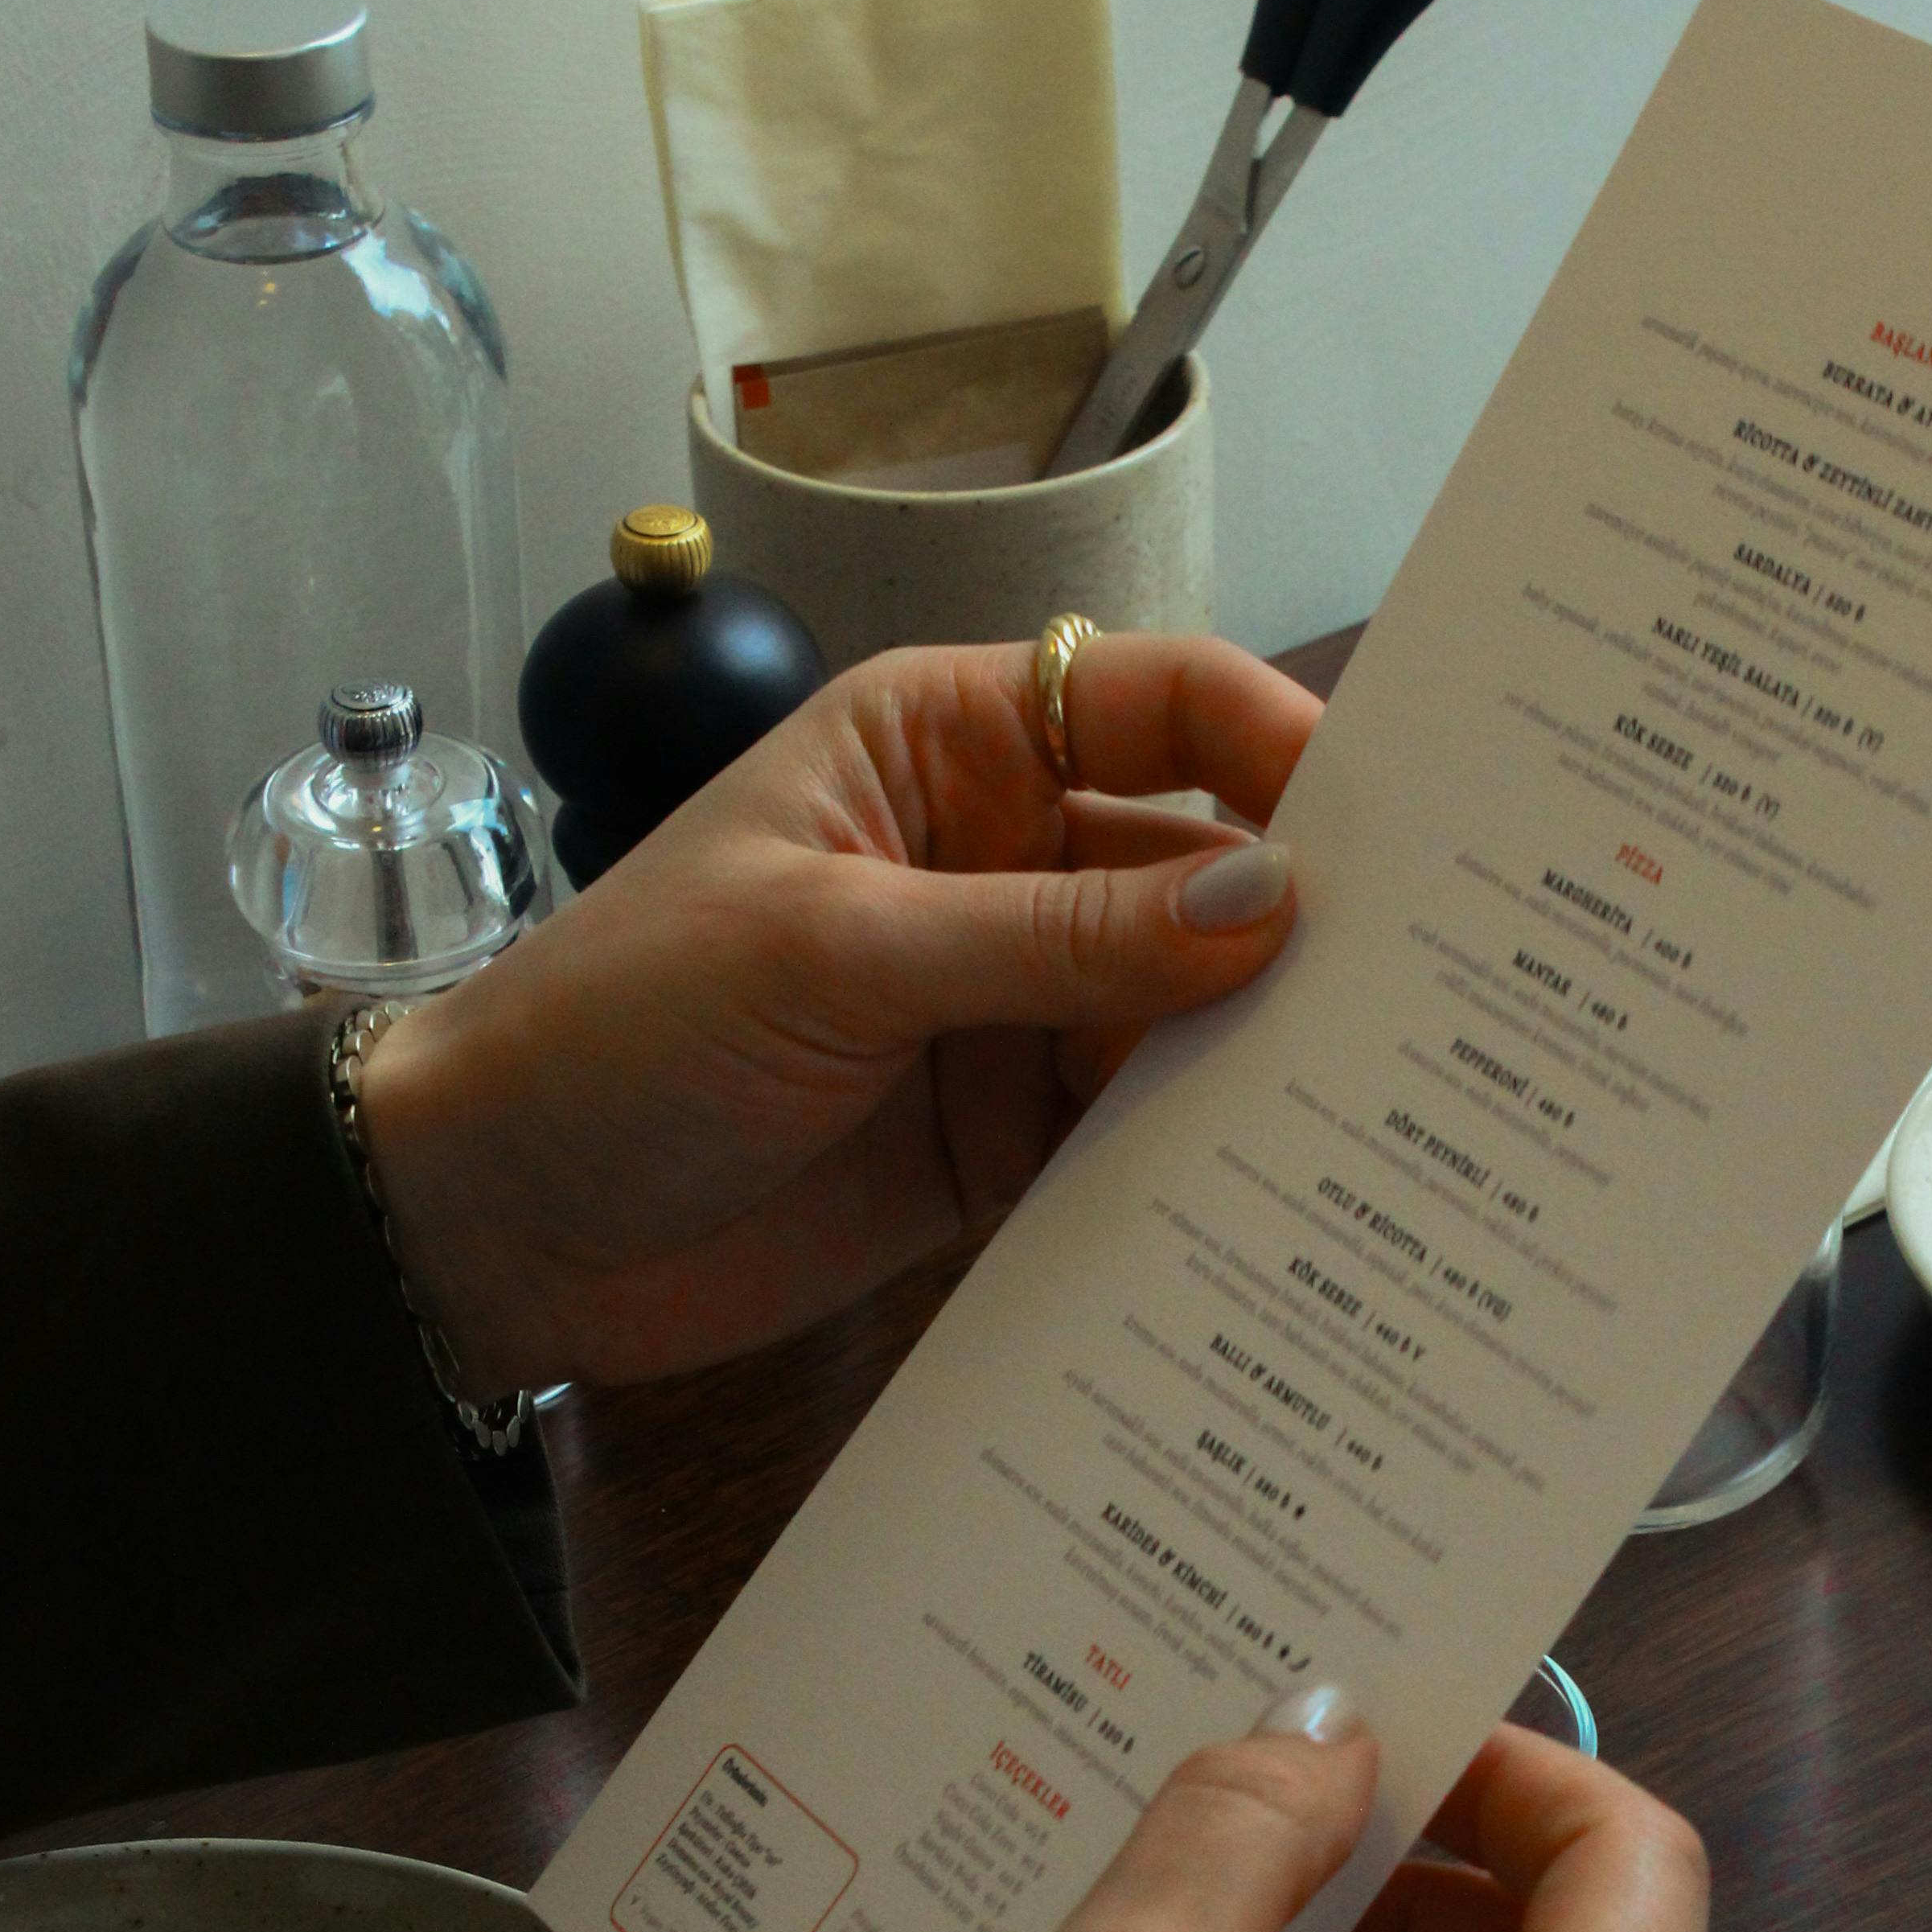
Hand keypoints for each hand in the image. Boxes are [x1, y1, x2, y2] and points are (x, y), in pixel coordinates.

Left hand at [354, 633, 1320, 1394]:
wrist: (496, 1223)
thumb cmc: (617, 1030)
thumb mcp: (833, 955)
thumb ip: (1054, 936)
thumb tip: (1265, 907)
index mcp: (948, 749)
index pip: (1162, 708)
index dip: (1281, 755)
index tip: (1391, 838)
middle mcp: (999, 864)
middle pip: (1202, 870)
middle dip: (1304, 928)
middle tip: (1435, 994)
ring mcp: (1008, 1013)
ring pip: (1186, 1019)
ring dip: (1263, 1064)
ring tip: (1382, 1115)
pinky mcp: (1003, 1150)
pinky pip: (1137, 1146)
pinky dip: (1203, 1171)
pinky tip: (1286, 1202)